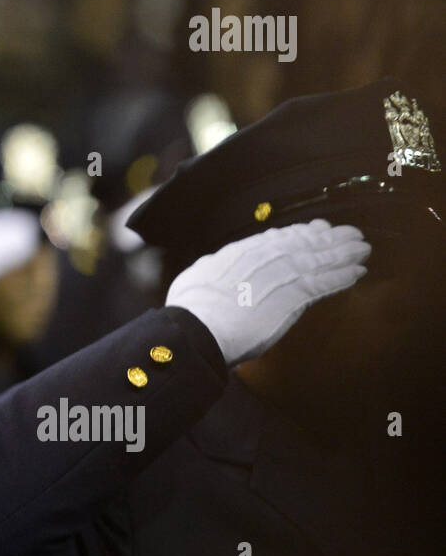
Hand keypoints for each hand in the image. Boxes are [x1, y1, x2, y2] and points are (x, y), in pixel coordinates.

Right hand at [165, 218, 369, 366]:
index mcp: (243, 251)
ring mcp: (283, 275)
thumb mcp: (200, 275)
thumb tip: (215, 265)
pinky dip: (343, 276)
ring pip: (320, 259)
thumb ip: (216, 267)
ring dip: (344, 254)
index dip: (302, 232)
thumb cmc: (193, 306)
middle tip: (350, 234)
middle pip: (306, 243)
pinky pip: (326, 283)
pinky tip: (358, 272)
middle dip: (330, 238)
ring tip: (362, 250)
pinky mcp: (295, 296)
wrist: (201, 326)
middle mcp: (267, 257)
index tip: (317, 229)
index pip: (280, 237)